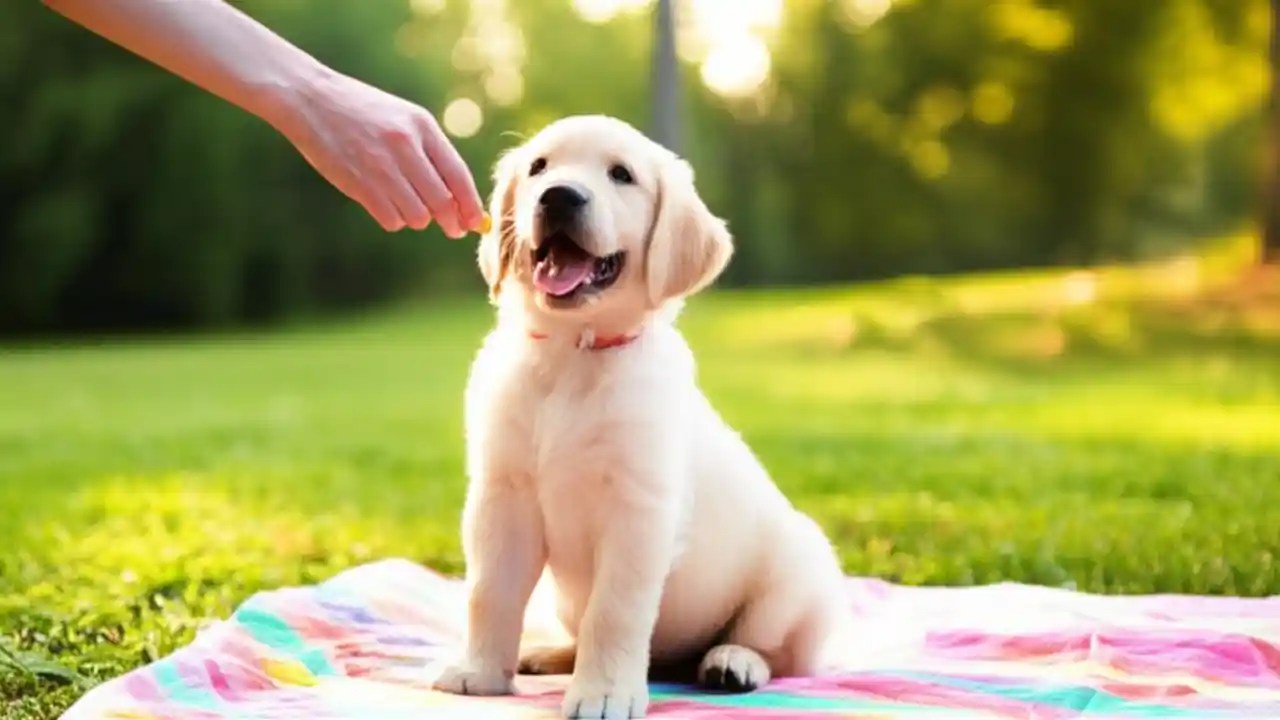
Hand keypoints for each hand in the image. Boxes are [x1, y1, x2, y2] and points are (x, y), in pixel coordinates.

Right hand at [274, 71, 484, 235]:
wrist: (311, 99)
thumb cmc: (364, 113)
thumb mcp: (404, 120)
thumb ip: (431, 154)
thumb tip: (459, 200)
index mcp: (422, 126)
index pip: (458, 175)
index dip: (472, 205)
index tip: (478, 223)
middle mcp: (405, 145)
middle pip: (442, 202)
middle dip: (452, 222)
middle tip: (454, 230)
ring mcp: (381, 166)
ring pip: (418, 216)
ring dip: (418, 219)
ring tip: (408, 205)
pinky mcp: (359, 184)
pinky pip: (391, 220)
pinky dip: (394, 220)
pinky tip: (386, 205)